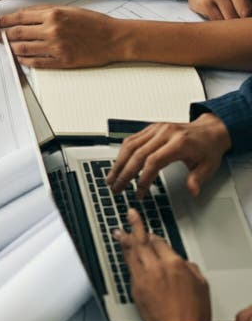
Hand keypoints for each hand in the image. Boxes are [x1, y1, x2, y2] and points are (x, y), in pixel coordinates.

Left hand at [0, 5, 123, 67]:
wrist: (114, 38)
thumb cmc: (94, 23)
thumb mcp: (70, 9)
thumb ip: (47, 11)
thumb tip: (25, 14)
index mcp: (54, 14)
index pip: (21, 17)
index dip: (6, 19)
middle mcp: (52, 30)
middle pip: (18, 33)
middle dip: (4, 34)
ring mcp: (56, 47)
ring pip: (24, 48)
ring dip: (11, 48)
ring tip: (6, 47)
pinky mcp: (61, 61)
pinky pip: (36, 62)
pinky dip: (24, 60)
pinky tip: (20, 58)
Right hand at [107, 114, 230, 197]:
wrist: (209, 130)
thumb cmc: (207, 148)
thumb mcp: (208, 167)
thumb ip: (197, 179)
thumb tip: (191, 191)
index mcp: (179, 142)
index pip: (154, 161)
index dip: (143, 178)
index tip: (139, 192)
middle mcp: (165, 133)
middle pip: (137, 154)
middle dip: (124, 173)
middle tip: (116, 188)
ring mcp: (156, 129)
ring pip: (130, 145)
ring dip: (118, 163)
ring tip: (111, 178)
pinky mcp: (150, 128)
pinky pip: (131, 139)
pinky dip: (122, 153)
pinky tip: (118, 164)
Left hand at [114, 209, 210, 320]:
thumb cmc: (192, 313)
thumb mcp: (201, 286)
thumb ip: (189, 269)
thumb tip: (182, 263)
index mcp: (174, 264)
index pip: (159, 242)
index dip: (154, 237)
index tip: (150, 233)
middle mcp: (156, 267)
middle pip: (142, 242)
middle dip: (135, 226)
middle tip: (130, 215)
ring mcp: (143, 277)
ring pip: (131, 253)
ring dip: (124, 240)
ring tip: (118, 231)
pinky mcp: (135, 288)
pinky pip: (128, 267)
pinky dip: (125, 257)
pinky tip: (123, 253)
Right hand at [183, 0, 251, 19]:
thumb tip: (250, 16)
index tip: (250, 16)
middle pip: (244, 10)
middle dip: (245, 18)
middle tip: (243, 18)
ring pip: (230, 17)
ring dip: (233, 22)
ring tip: (232, 18)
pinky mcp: (203, 3)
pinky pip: (217, 20)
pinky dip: (221, 23)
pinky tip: (221, 18)